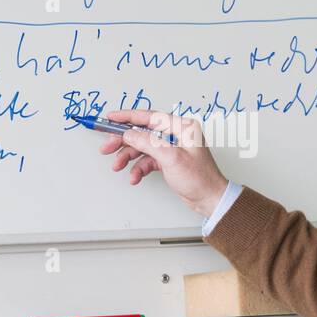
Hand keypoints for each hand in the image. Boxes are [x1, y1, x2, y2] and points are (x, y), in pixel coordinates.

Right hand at [96, 109, 229, 218]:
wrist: (208, 199)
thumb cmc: (200, 178)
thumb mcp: (171, 158)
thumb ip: (148, 143)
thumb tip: (129, 134)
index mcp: (182, 127)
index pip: (149, 117)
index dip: (128, 117)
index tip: (111, 117)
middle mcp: (176, 135)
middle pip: (142, 132)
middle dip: (123, 141)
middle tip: (107, 147)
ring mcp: (171, 148)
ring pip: (142, 147)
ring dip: (128, 157)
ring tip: (118, 165)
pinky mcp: (167, 160)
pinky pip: (147, 160)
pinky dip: (138, 168)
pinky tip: (134, 176)